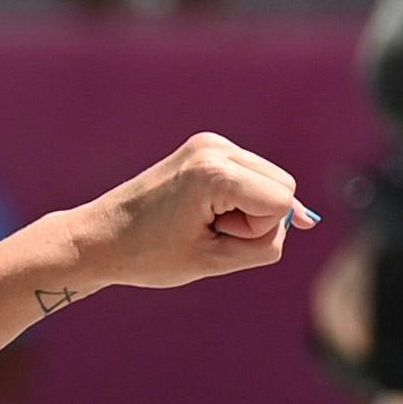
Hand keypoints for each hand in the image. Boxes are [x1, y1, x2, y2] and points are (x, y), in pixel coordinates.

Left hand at [69, 131, 301, 292]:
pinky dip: (236, 198)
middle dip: (257, 217)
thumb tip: (304, 220)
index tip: (214, 237)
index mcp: (214, 172)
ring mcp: (209, 143)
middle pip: (282, 184)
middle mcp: (214, 147)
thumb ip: (267, 245)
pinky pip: (249, 175)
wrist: (98, 238)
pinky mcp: (205, 147)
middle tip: (208, 231)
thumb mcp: (214, 261)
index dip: (256, 232)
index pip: (281, 201)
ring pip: (269, 180)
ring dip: (246, 209)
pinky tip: (201, 211)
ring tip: (201, 221)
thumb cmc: (149, 256)